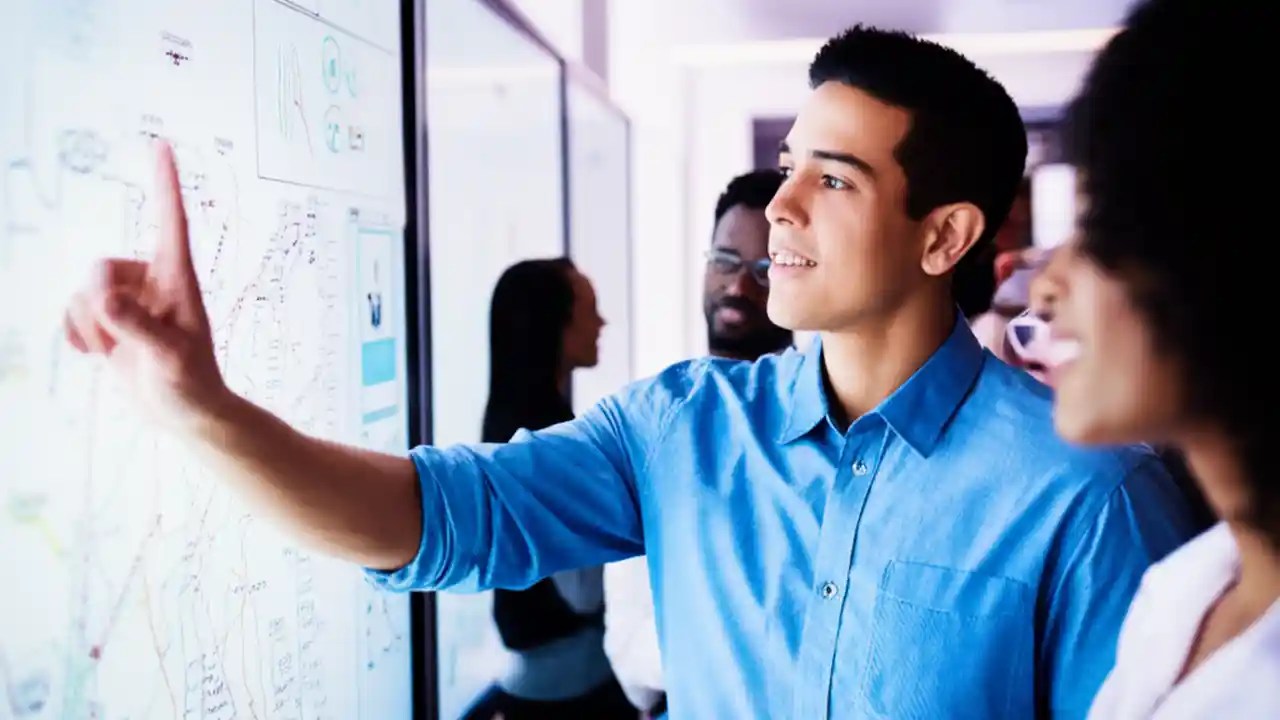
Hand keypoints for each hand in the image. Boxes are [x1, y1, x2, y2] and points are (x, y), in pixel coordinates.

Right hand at [64, 141, 230, 428]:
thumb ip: (138, 327)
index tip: (162, 144)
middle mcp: (151, 281)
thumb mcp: (170, 358)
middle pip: (99, 267)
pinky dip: (76, 333)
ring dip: (88, 326)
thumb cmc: (191, 384)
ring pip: (81, 292)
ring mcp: (128, 299)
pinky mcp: (109, 318)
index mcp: (177, 279)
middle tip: (118, 340)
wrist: (184, 413)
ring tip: (117, 352)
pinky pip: (72, 310)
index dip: (164, 183)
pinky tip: (96, 354)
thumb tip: (104, 298)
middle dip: (96, 304)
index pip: (169, 221)